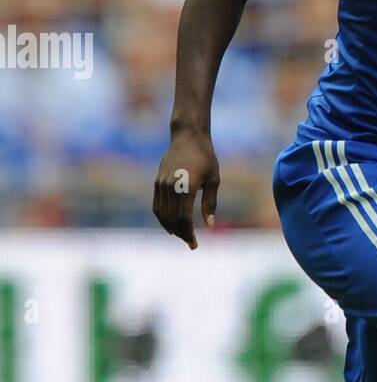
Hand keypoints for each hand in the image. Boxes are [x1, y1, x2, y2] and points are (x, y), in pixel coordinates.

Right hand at [153, 130, 219, 248]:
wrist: (188, 137)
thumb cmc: (206, 157)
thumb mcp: (214, 179)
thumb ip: (210, 203)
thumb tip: (210, 226)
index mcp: (186, 187)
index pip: (183, 218)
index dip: (188, 234)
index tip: (194, 244)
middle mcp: (171, 186)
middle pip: (172, 219)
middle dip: (180, 233)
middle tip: (190, 242)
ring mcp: (161, 184)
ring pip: (162, 214)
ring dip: (170, 228)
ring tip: (181, 235)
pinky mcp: (157, 182)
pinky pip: (157, 205)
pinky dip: (162, 218)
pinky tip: (171, 225)